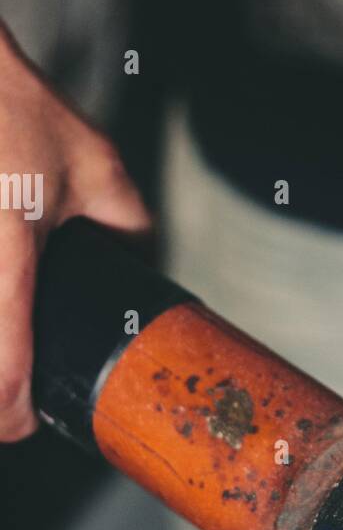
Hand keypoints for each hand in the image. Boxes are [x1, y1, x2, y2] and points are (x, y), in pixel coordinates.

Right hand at [0, 23, 150, 440]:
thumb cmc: (12, 107)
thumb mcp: (94, 163)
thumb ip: (126, 217)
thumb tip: (141, 256)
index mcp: (7, 260)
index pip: (3, 367)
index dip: (12, 413)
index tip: (25, 423)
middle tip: (9, 404)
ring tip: (7, 369)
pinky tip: (3, 303)